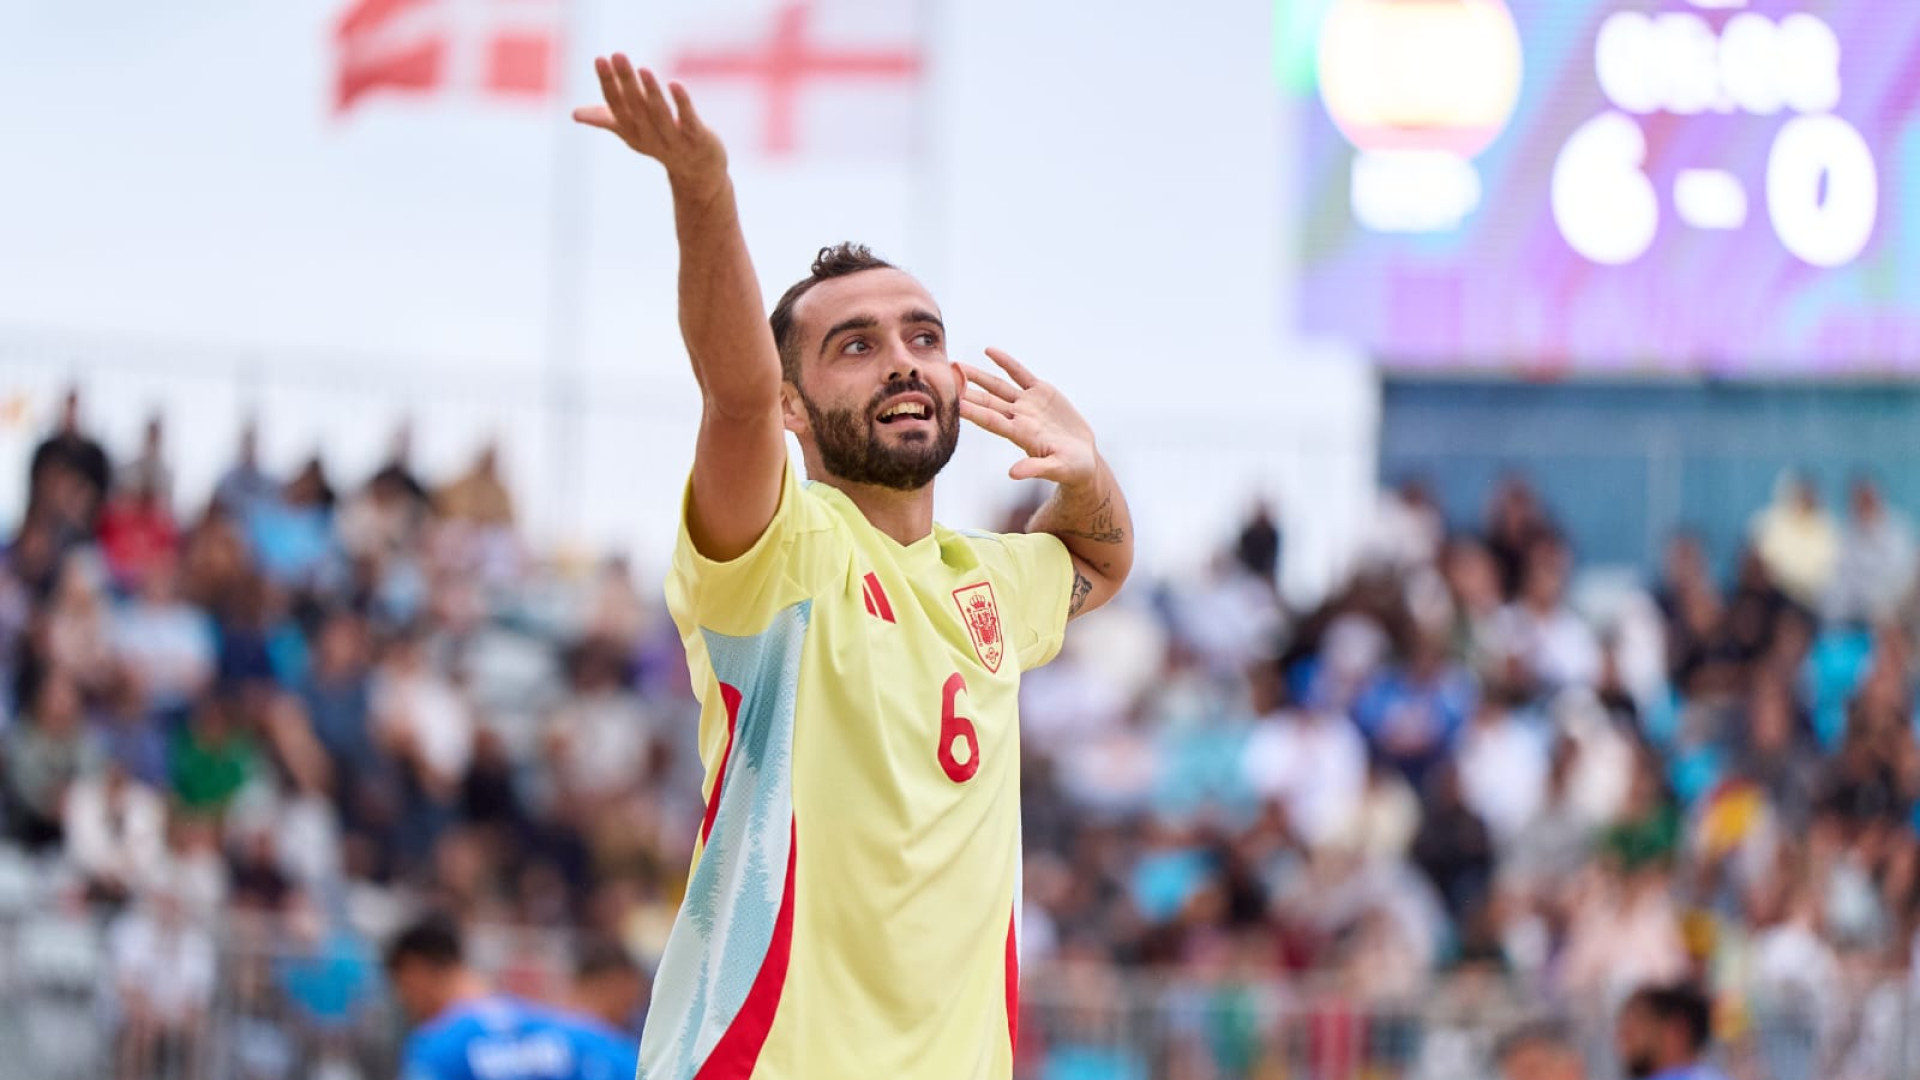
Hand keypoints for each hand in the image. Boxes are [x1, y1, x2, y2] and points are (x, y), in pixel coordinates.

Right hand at [573, 54, 726, 197]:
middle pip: (636, 107)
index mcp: (632, 132)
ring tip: (643, 69)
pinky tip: (675, 84)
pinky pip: (689, 120)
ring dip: (651, 92)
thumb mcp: (632, 132)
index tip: (600, 59)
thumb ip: (606, 119)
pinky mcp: (697, 139)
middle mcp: (650, 137)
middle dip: (626, 81)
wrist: (698, 174)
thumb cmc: (662, 144)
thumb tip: (574, 114)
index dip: (608, 83)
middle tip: (617, 55)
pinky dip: (682, 103)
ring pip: (660, 115)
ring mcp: (674, 140)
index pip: (616, 106)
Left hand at [959, 348, 1098, 485]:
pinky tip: (989, 351)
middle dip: (965, 389)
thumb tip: (1013, 473)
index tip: (953, 403)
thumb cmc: (1070, 468)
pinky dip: (1006, 362)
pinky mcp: (1041, 392)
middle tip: (944, 377)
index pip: (990, 421)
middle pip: (987, 401)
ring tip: (957, 365)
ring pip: (998, 386)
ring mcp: (1028, 404)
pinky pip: (1020, 374)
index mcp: (1020, 434)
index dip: (972, 411)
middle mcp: (1018, 417)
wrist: (1083, 458)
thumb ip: (1035, 469)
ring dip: (978, 376)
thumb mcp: (1056, 469)